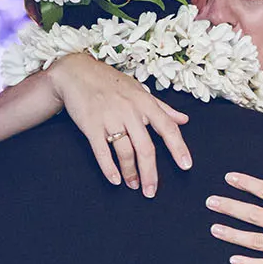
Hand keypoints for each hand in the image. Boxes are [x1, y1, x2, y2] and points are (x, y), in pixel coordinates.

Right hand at [45, 52, 190, 196]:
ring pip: (125, 152)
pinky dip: (109, 168)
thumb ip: (163, 108)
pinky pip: (102, 151)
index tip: (186, 166)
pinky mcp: (91, 125)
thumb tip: (184, 120)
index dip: (178, 148)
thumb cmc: (111, 82)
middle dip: (150, 173)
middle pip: (146, 148)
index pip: (168, 128)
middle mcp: (130, 111)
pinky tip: (115, 180)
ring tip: (133, 184)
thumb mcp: (140, 90)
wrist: (77, 72)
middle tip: (151, 191)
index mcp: (145, 102)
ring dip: (130, 173)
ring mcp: (110, 118)